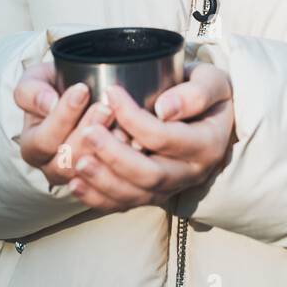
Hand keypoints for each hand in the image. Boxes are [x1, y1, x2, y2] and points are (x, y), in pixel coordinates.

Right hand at [14, 62, 133, 187]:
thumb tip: (48, 103)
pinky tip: (132, 141)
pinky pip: (111, 182)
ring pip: (90, 172)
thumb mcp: (36, 81)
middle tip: (105, 107)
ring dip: (105, 148)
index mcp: (33, 146)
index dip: (62, 117)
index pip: (43, 140)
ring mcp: (78, 176)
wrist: (77, 92)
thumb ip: (32, 91)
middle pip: (66, 161)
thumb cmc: (54, 87)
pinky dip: (121, 162)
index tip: (82, 89)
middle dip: (87, 131)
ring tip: (120, 123)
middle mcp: (52, 167)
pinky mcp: (104, 181)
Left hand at [66, 63, 235, 214]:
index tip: (109, 92)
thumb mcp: (212, 81)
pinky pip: (125, 204)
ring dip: (102, 180)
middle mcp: (191, 173)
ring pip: (135, 195)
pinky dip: (98, 197)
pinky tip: (75, 183)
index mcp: (207, 144)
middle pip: (149, 174)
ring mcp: (172, 188)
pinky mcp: (154, 195)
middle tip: (87, 132)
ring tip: (77, 160)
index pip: (165, 137)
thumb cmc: (207, 92)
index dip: (134, 118)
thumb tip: (164, 109)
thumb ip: (196, 92)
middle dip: (114, 155)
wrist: (212, 116)